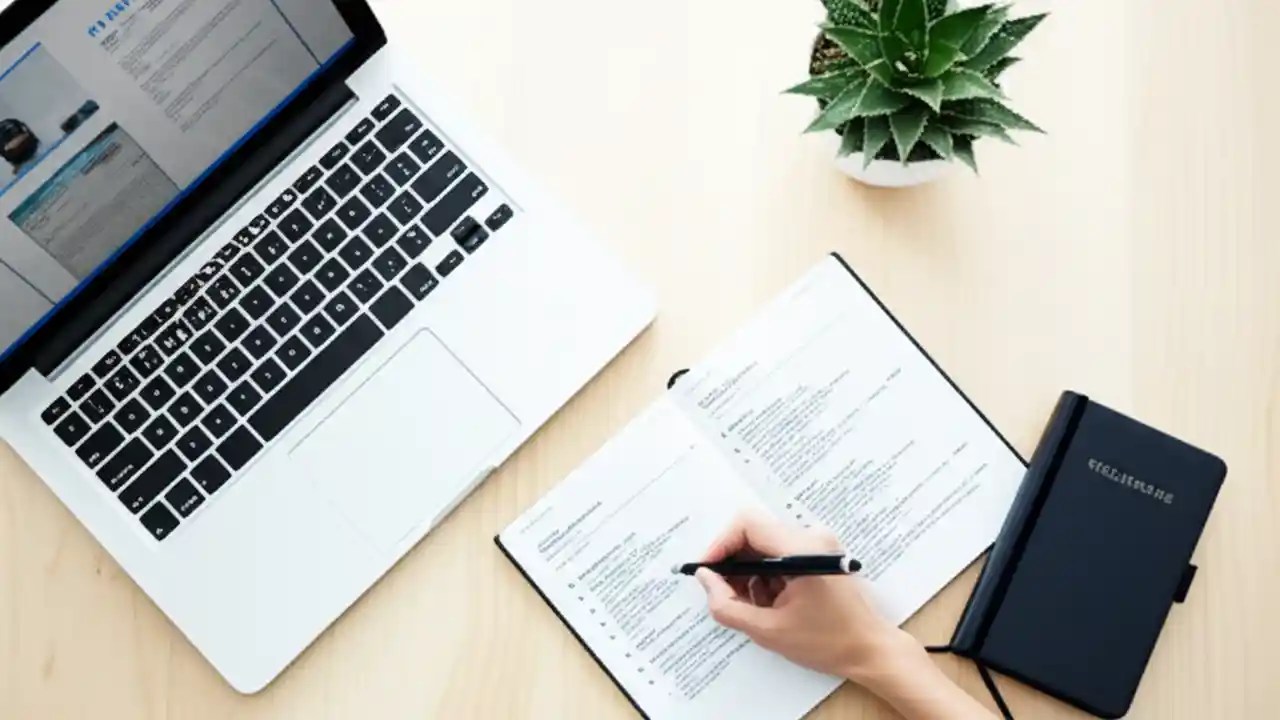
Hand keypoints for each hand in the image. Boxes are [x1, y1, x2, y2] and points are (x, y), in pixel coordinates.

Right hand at [693, 511, 917, 683]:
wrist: (870, 650)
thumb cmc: (828, 642)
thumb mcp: (768, 631)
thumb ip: (728, 605)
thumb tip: (705, 578)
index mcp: (802, 549)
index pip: (748, 524)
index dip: (720, 544)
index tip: (706, 570)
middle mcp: (811, 537)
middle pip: (755, 533)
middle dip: (734, 564)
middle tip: (724, 594)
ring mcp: (818, 543)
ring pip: (765, 545)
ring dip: (751, 573)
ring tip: (756, 607)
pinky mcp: (819, 554)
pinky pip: (780, 554)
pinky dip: (767, 576)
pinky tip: (773, 603)